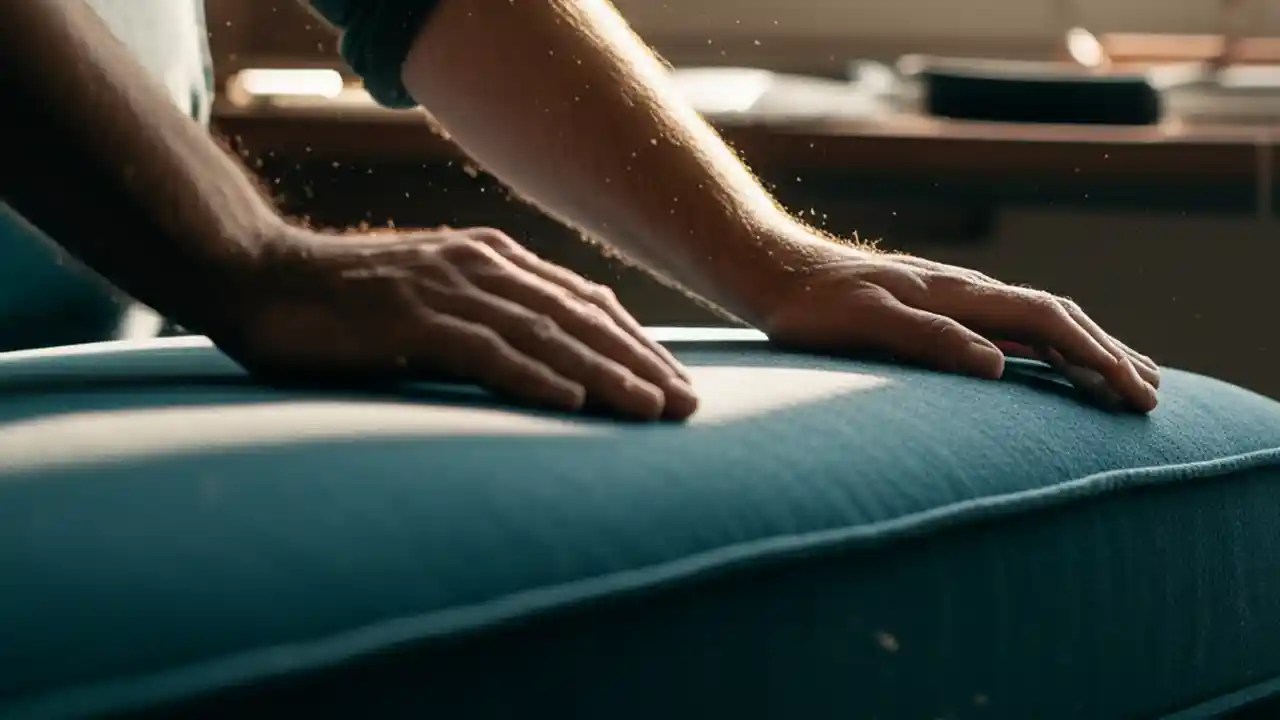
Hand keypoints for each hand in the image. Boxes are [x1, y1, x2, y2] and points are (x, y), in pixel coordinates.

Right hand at [215, 226, 696, 420]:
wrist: (260, 278)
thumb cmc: (349, 302)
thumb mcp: (435, 298)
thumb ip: (489, 314)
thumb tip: (547, 358)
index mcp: (493, 258)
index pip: (584, 301)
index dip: (635, 342)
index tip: (674, 383)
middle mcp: (481, 265)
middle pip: (579, 317)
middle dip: (639, 363)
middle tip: (687, 406)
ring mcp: (446, 288)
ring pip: (545, 335)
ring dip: (603, 374)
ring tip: (650, 410)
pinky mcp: (409, 319)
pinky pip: (484, 351)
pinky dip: (532, 377)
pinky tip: (570, 403)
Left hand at [759, 234, 1159, 411]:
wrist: (776, 273)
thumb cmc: (812, 306)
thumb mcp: (864, 323)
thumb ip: (928, 339)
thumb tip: (999, 366)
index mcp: (958, 294)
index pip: (1048, 321)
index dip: (1096, 356)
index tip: (1134, 393)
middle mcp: (966, 292)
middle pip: (1058, 318)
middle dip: (1109, 355)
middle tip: (1152, 397)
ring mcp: (955, 299)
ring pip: (1039, 321)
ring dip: (1086, 349)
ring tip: (1125, 379)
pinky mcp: (939, 310)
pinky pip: (1010, 328)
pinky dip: (1047, 348)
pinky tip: (1053, 366)